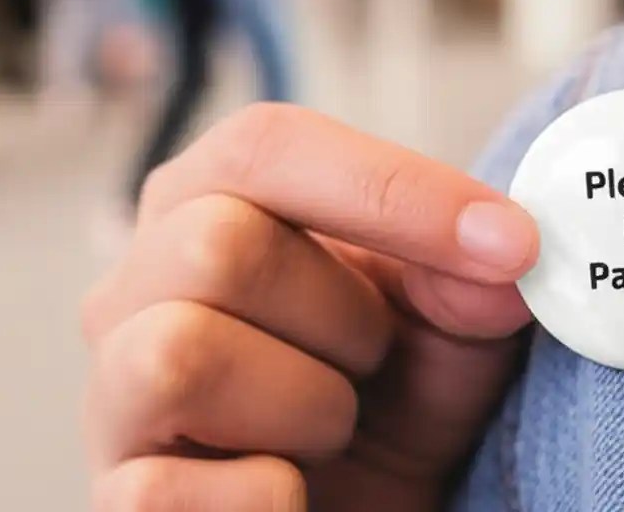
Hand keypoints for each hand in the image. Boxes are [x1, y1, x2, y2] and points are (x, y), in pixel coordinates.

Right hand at [83, 104, 538, 510]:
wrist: (361, 509)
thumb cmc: (391, 401)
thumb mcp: (452, 327)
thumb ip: (469, 280)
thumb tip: (498, 252)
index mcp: (210, 205)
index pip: (264, 148)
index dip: (392, 188)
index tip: (509, 242)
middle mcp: (140, 284)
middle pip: (217, 246)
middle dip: (343, 317)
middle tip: (375, 360)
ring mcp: (114, 391)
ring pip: (180, 355)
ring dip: (306, 405)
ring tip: (332, 427)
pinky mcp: (120, 495)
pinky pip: (163, 492)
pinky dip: (267, 498)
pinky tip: (293, 492)